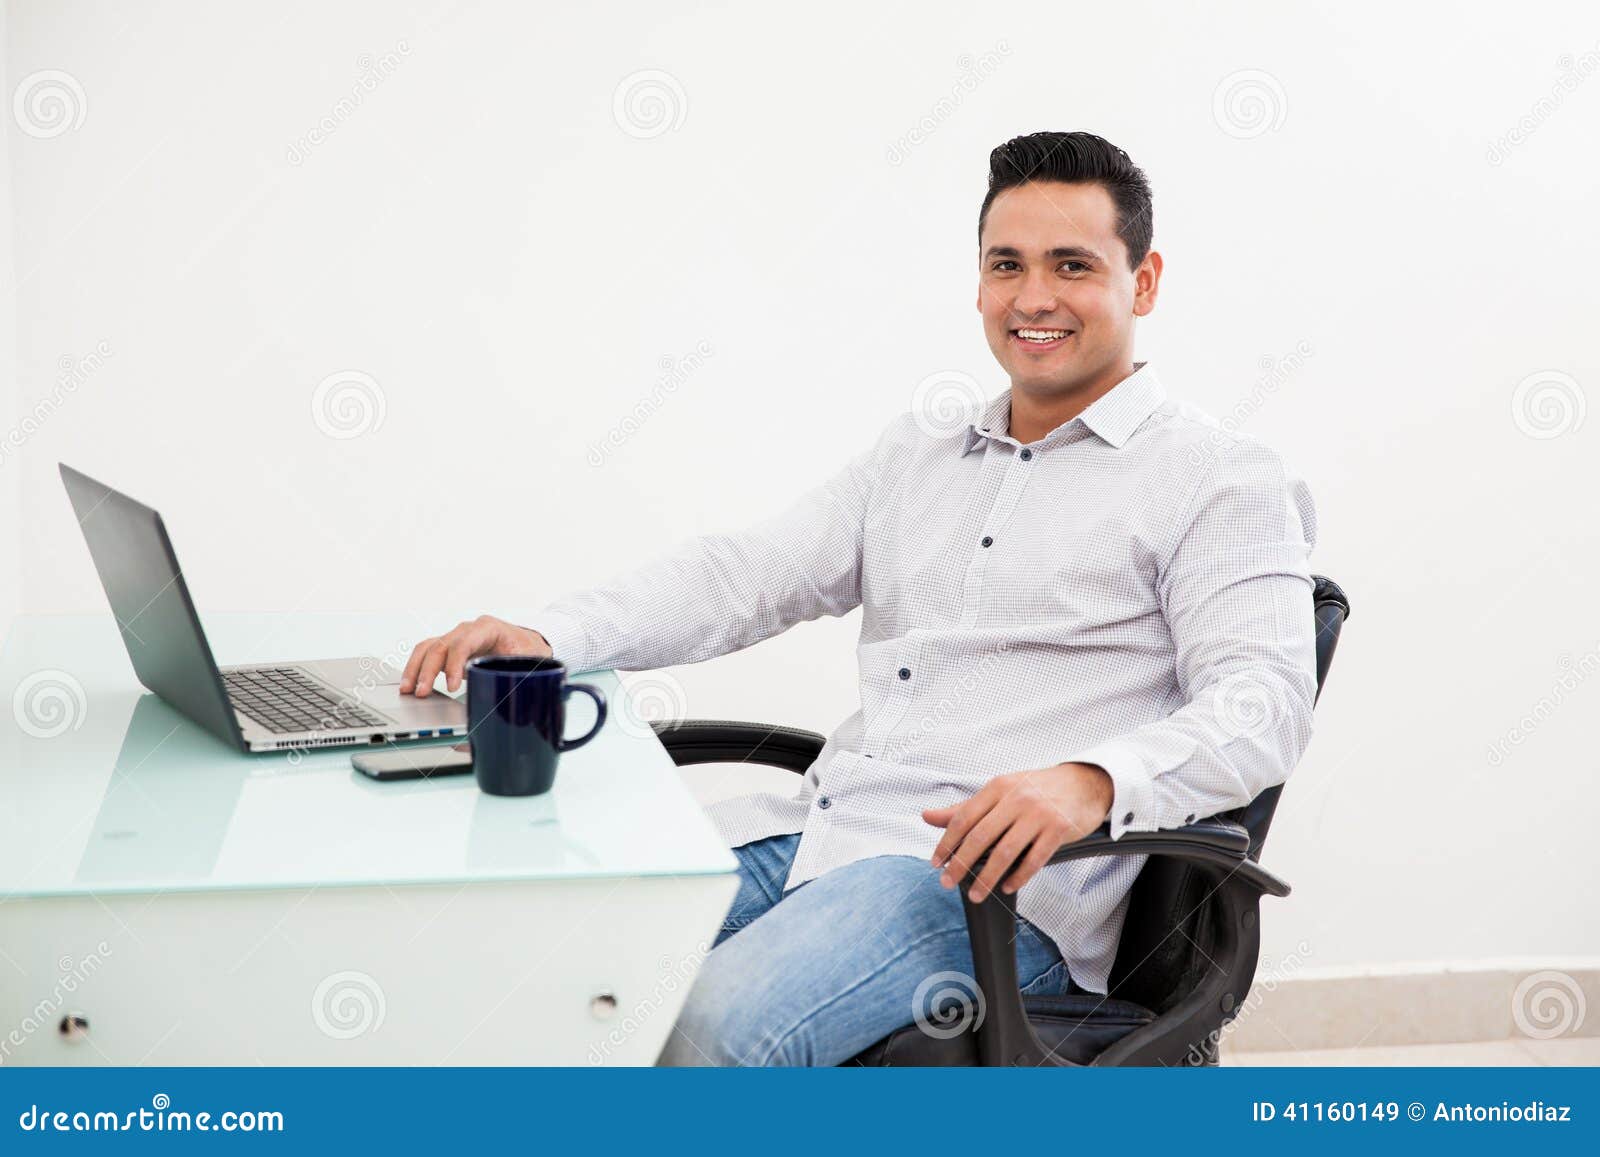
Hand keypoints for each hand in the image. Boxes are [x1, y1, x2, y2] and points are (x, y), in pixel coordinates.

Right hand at [398, 616, 550, 695]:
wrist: (527, 643)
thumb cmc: (528, 650)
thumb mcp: (529, 660)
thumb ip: (521, 673)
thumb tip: (520, 692)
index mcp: (488, 628)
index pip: (464, 643)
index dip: (455, 664)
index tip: (452, 687)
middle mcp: (468, 629)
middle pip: (441, 645)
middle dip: (429, 670)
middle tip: (423, 692)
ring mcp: (456, 637)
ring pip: (428, 647)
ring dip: (415, 668)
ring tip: (407, 689)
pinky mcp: (449, 648)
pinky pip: (427, 654)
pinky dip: (416, 667)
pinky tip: (411, 683)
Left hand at [923, 763, 1113, 903]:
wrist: (1084, 783)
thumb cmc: (1037, 788)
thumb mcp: (1000, 790)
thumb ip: (966, 807)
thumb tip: (928, 816)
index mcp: (998, 787)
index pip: (964, 817)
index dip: (947, 842)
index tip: (936, 862)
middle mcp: (1016, 799)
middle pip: (980, 837)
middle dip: (961, 864)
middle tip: (947, 882)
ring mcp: (1038, 814)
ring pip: (1005, 852)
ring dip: (987, 878)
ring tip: (976, 894)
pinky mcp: (1058, 830)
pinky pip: (1034, 860)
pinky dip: (1019, 877)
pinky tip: (1008, 887)